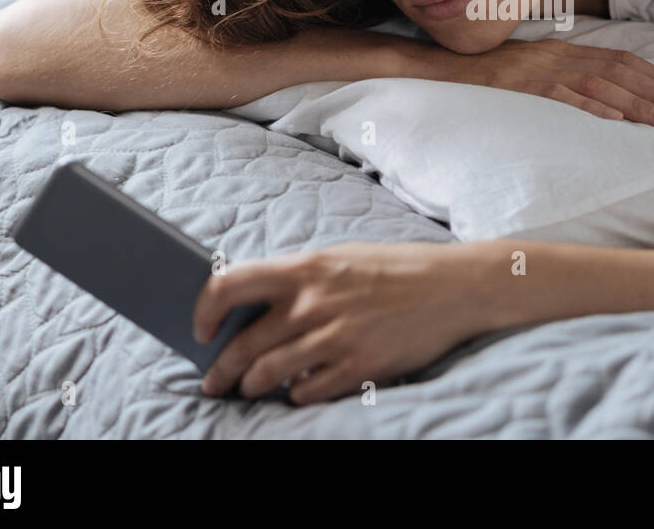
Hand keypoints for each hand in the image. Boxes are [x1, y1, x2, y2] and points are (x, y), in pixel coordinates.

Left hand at [192, 241, 479, 404]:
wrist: (452, 287)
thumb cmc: (395, 269)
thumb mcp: (340, 258)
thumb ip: (298, 279)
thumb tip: (253, 306)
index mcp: (305, 269)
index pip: (229, 284)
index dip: (203, 310)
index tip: (200, 329)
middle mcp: (313, 304)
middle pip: (243, 344)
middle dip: (220, 370)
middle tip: (213, 381)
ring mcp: (334, 338)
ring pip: (267, 375)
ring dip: (250, 387)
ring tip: (249, 389)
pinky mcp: (357, 367)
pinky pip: (305, 392)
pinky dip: (294, 395)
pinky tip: (296, 391)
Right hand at [435, 38, 653, 128]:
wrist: (449, 64)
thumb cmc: (494, 71)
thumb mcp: (538, 68)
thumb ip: (570, 76)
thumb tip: (608, 100)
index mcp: (568, 51)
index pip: (625, 62)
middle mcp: (562, 57)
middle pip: (622, 73)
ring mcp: (544, 71)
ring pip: (601, 86)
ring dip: (638, 104)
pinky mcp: (524, 87)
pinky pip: (563, 97)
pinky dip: (592, 108)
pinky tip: (617, 121)